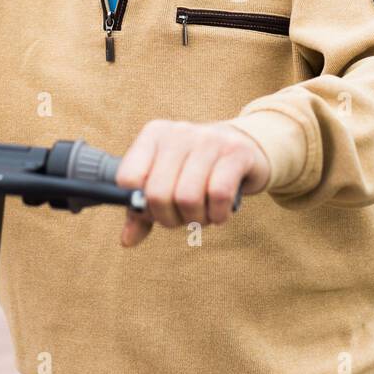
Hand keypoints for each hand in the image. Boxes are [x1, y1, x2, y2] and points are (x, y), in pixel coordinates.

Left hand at [114, 119, 269, 247]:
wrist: (247, 147)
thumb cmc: (197, 170)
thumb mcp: (167, 182)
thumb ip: (144, 209)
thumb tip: (127, 241)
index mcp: (154, 134)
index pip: (128, 178)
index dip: (140, 206)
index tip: (154, 212)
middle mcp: (179, 132)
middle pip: (158, 194)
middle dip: (169, 219)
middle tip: (182, 218)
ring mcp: (209, 139)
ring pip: (188, 197)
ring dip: (195, 219)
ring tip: (202, 215)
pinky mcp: (236, 152)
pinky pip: (219, 194)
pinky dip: (217, 215)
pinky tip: (219, 214)